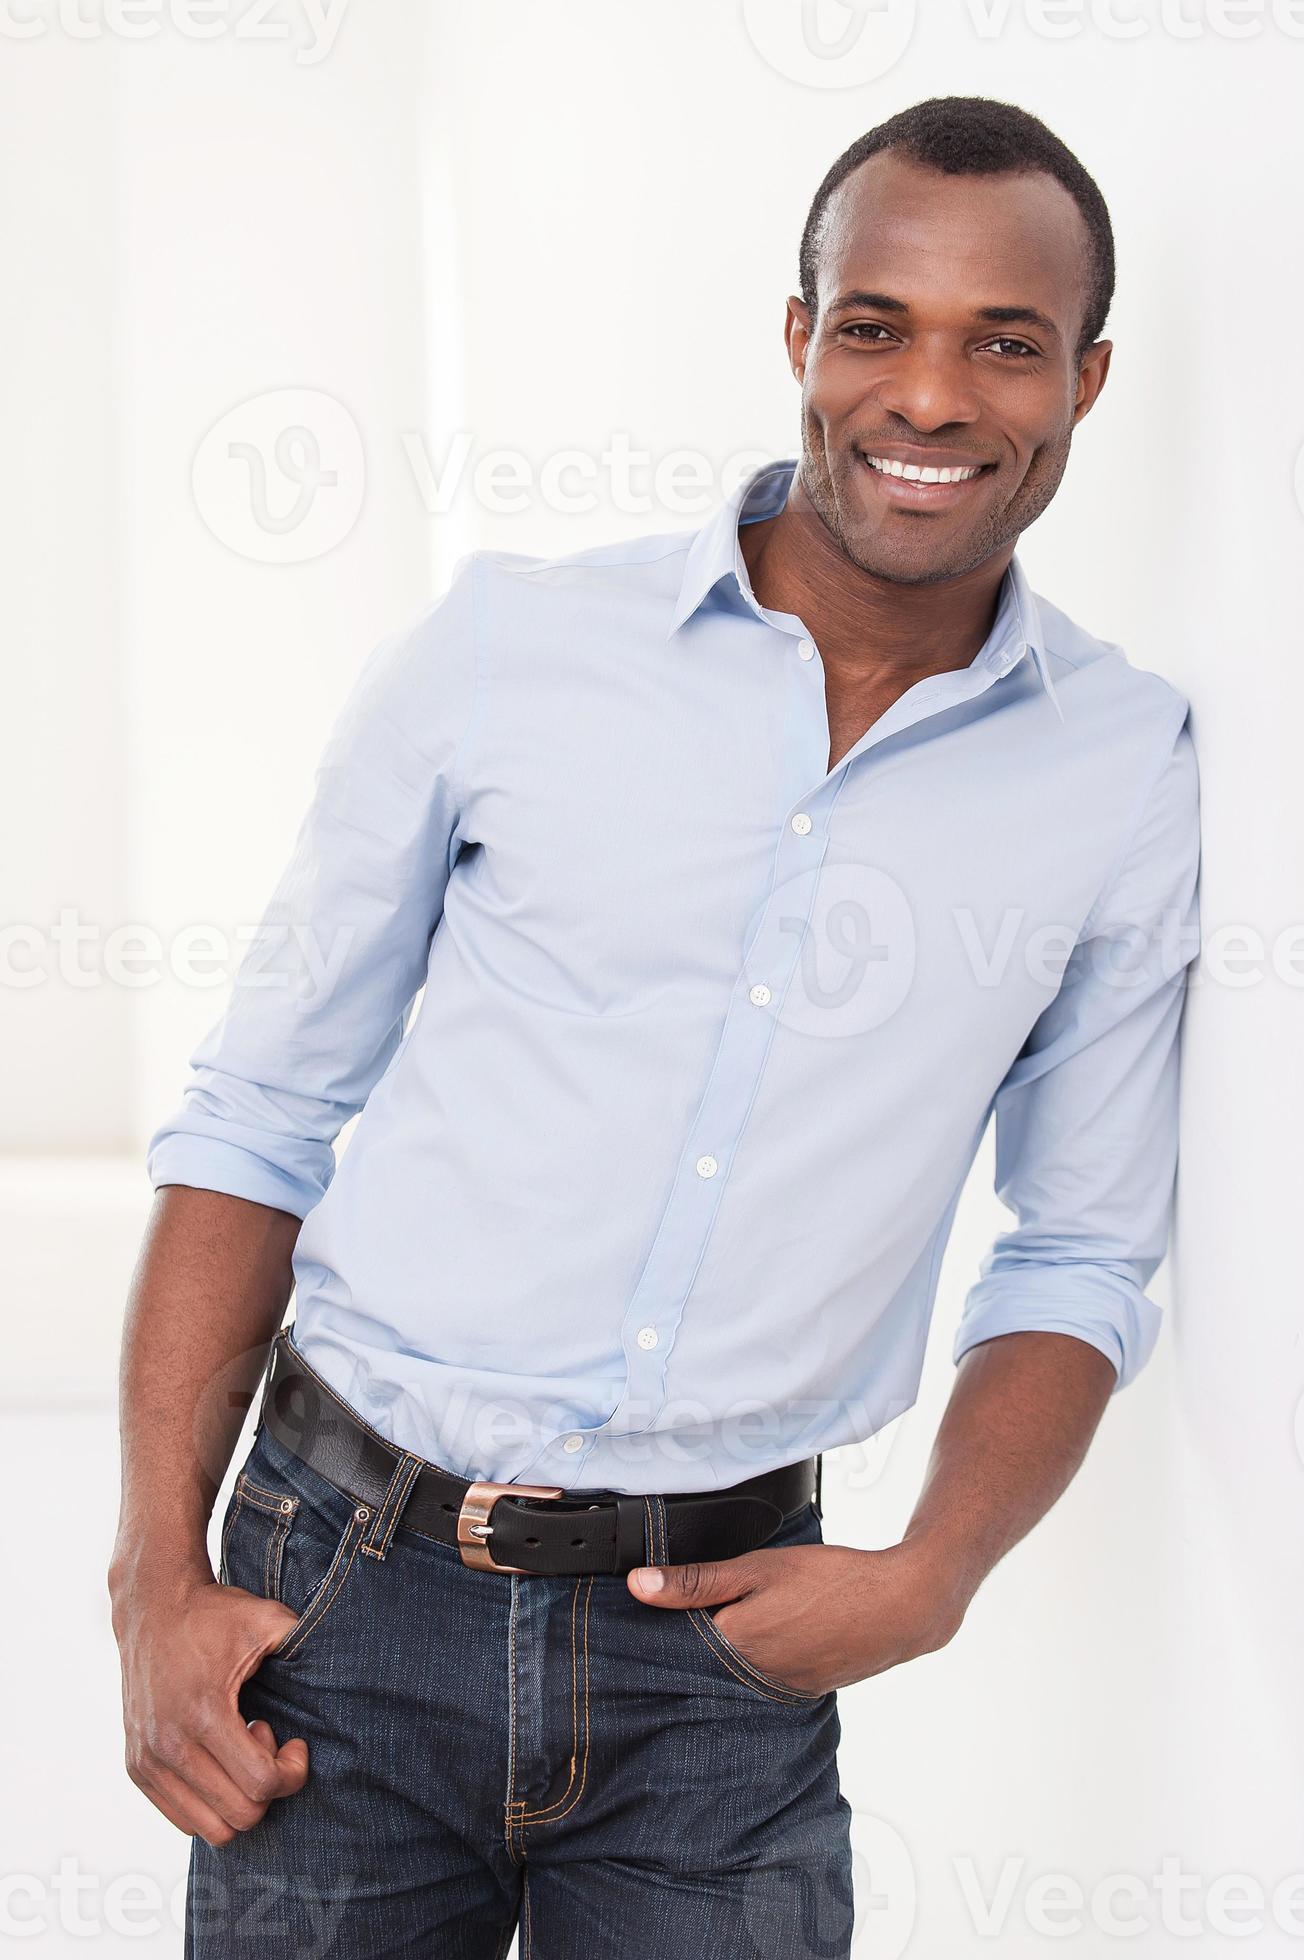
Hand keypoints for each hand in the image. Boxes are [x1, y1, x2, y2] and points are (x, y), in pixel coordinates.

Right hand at [111, 1566, 308, 1844]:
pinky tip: (218, 1757)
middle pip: (240, 1815)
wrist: (152, 1607)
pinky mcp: (137, 1768)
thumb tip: (345, 1660)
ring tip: (241, 1752)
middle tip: (266, 1740)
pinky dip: (210, 1802)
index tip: (293, 1741)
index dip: (291, 1772)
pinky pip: (183, 1819)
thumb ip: (302, 1641)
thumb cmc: (214, 1615)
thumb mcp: (266, 1619)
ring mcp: (148, 1761)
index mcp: (204, 1713)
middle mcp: (169, 1745)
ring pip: (210, 1829)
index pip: (260, 1785)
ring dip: (237, 1798)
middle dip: (267, 1788)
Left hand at [626, 1540, 968, 1695]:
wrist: (901, 1606)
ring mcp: (782, 1690)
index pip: (676, 1646)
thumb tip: (638, 1585)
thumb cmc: (831, 1581)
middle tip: (697, 1612)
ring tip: (740, 1621)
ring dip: (730, 1652)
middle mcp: (753, 1681)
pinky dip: (761, 1661)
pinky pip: (766, 1679)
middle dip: (695, 1642)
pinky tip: (774, 1635)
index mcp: (735, 1648)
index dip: (665, 1626)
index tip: (652, 1612)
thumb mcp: (757, 1567)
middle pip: (704, 1665)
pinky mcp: (805, 1690)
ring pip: (735, 1674)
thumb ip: (697, 1581)